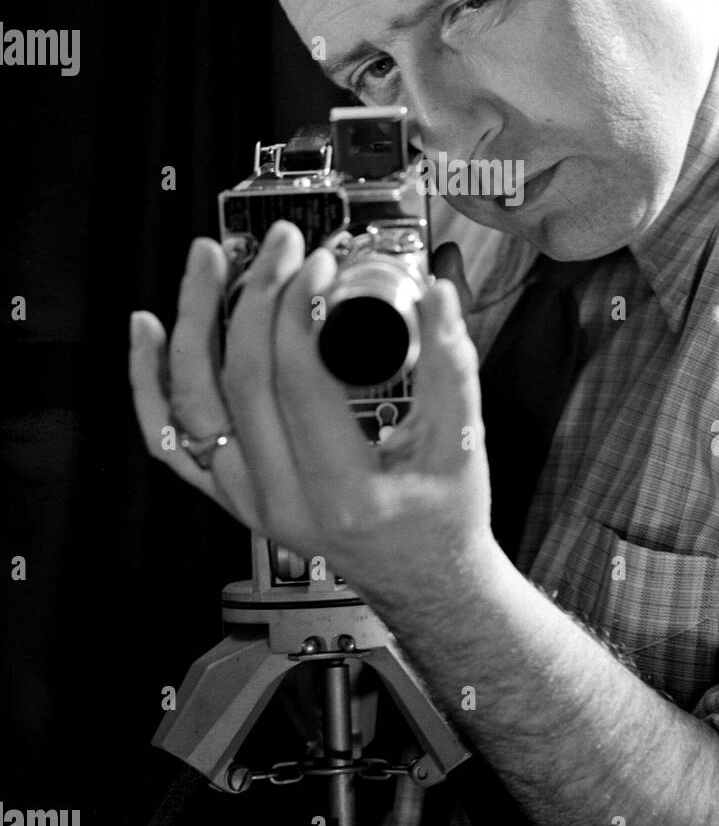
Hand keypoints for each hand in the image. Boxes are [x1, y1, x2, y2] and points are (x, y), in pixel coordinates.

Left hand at [128, 223, 492, 597]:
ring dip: (193, 321)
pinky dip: (149, 383)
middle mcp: (284, 501)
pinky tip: (147, 333)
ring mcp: (249, 500)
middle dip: (255, 296)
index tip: (320, 265)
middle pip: (241, 380)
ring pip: (193, 404)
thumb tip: (436, 294)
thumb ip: (451, 364)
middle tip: (278, 248)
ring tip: (207, 263)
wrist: (421, 577)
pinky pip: (170, 440)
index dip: (301, 311)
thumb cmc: (440, 519)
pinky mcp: (232, 494)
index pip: (299, 381)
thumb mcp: (463, 444)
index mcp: (344, 492)